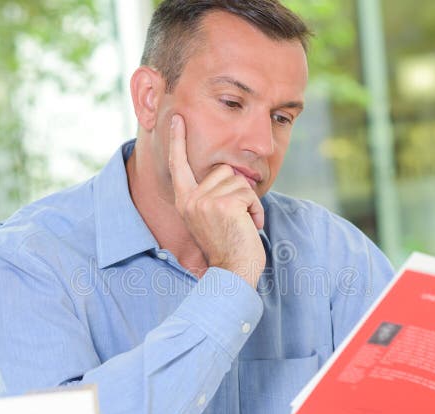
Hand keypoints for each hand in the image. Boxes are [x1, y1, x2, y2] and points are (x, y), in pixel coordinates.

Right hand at [169, 114, 265, 287]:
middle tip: (238, 218)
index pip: (178, 165)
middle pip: (224, 170)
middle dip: (239, 191)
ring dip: (249, 202)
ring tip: (243, 224)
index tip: (178, 118)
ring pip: (239, 181)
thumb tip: (228, 172)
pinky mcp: (224, 204)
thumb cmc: (228, 247)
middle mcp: (191, 200)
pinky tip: (250, 227)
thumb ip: (212, 195)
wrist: (232, 273)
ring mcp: (205, 201)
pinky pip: (249, 193)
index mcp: (185, 201)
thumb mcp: (212, 217)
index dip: (178, 140)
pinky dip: (256, 210)